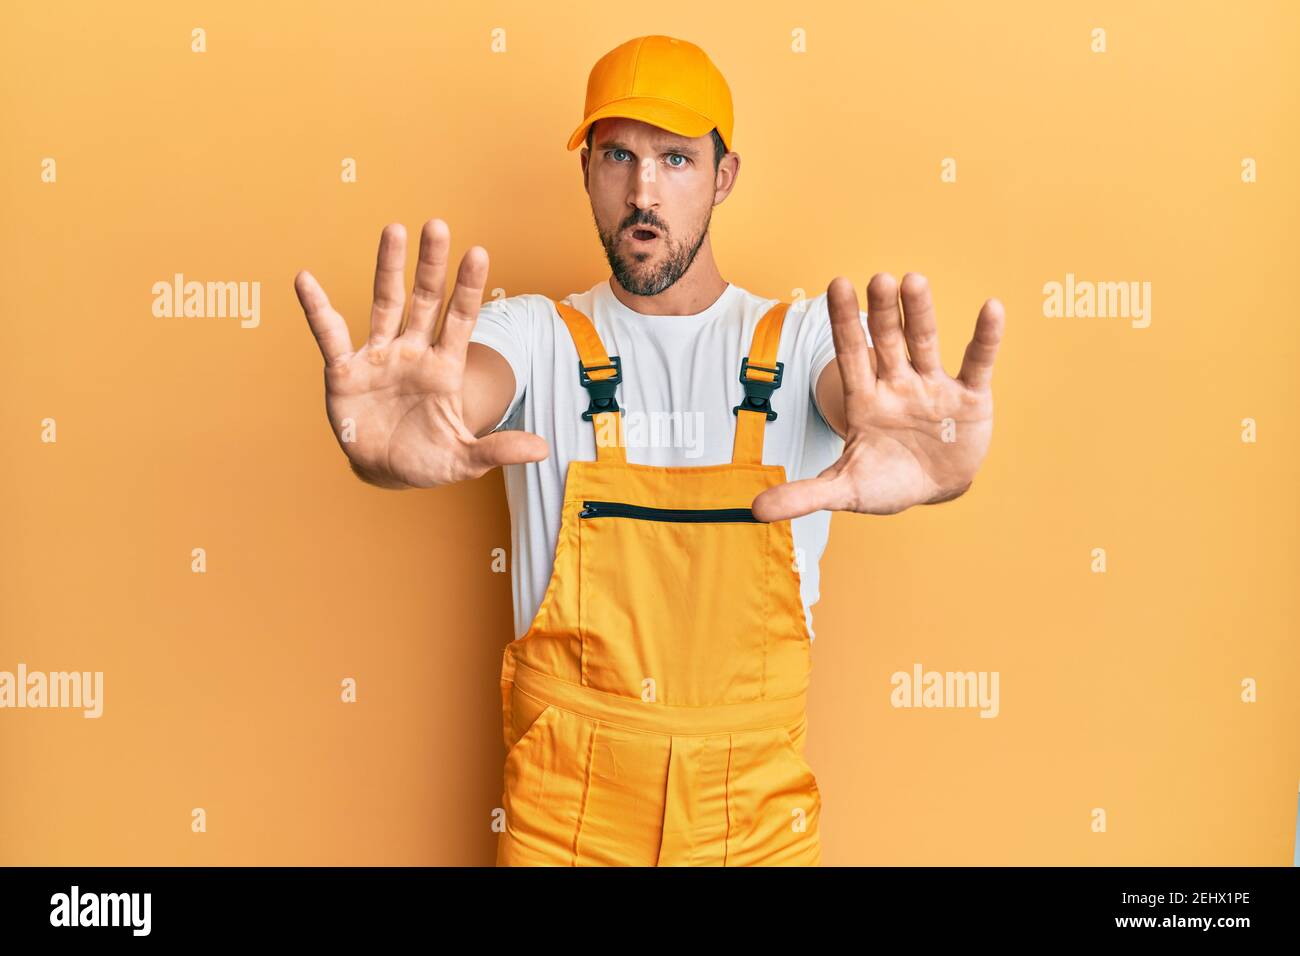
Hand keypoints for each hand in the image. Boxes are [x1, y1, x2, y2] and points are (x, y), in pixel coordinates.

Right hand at [294, 220, 547, 488]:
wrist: (384, 472)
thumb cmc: (426, 460)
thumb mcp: (464, 459)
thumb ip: (498, 450)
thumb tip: (543, 449)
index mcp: (444, 368)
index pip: (461, 320)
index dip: (468, 288)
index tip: (478, 252)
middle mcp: (412, 352)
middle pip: (425, 300)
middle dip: (432, 265)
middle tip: (437, 225)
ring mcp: (378, 357)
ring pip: (384, 304)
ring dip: (388, 268)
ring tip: (393, 229)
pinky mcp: (345, 371)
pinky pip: (329, 335)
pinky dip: (317, 308)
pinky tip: (305, 280)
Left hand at [752, 273, 1004, 518]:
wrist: (932, 490)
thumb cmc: (885, 482)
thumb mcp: (846, 489)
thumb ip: (805, 494)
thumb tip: (756, 510)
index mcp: (865, 400)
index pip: (849, 355)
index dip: (843, 322)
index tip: (836, 284)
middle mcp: (897, 384)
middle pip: (886, 342)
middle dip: (881, 312)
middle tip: (879, 278)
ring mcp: (933, 387)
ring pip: (925, 344)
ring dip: (920, 314)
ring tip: (914, 281)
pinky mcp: (970, 398)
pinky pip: (977, 363)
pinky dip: (985, 338)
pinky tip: (991, 308)